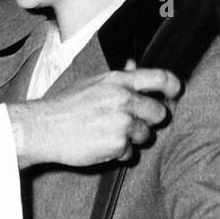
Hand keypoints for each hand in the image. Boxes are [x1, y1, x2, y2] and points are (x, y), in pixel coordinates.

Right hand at [8, 60, 179, 167]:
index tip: (175, 93)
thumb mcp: (92, 83)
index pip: (160, 78)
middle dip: (149, 120)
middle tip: (132, 123)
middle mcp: (124, 100)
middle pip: (158, 112)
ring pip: (145, 135)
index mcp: (118, 81)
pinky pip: (130, 153)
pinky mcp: (118, 145)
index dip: (173, 86)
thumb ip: (118, 78)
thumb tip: (136, 65)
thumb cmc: (64, 107)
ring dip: (132, 138)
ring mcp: (123, 123)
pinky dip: (119, 153)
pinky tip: (101, 146)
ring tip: (108, 135)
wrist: (43, 128)